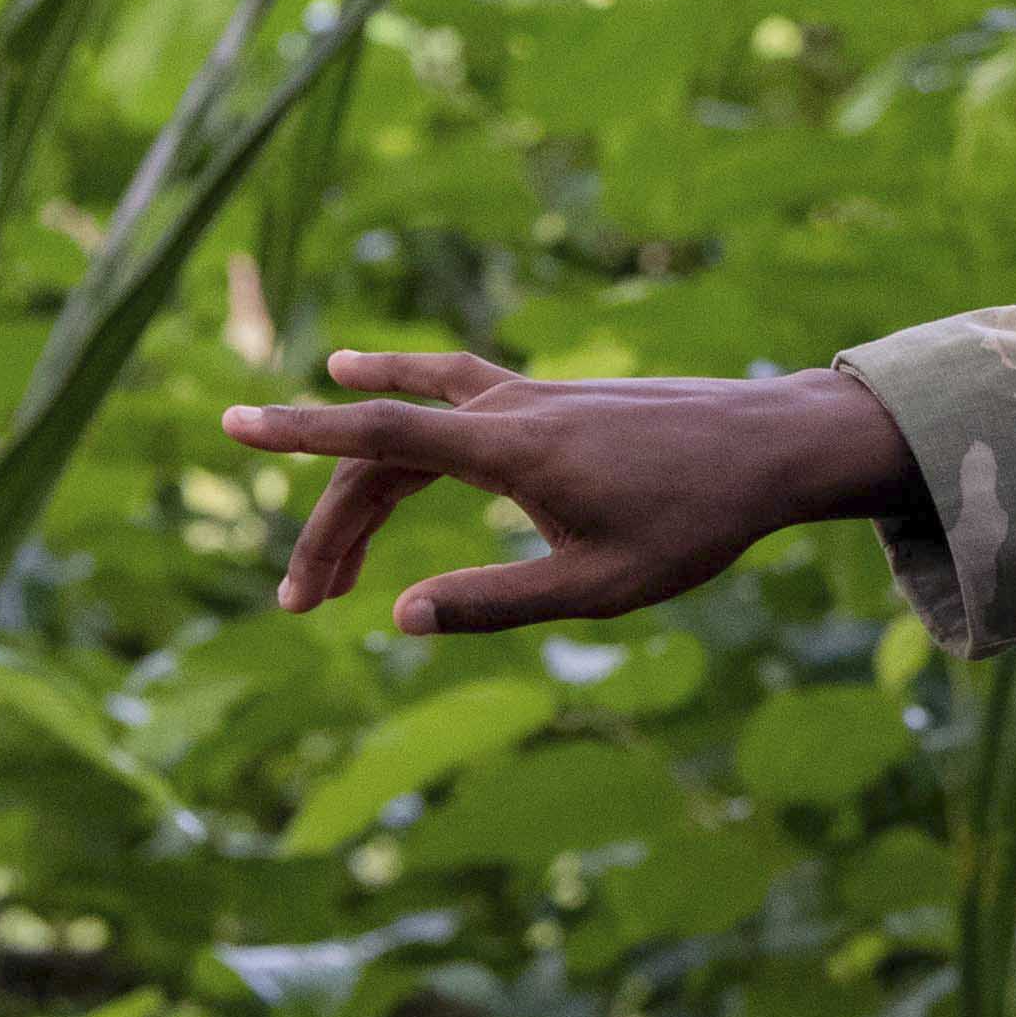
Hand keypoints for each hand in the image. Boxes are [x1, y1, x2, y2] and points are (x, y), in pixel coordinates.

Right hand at [223, 349, 921, 631]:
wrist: (780, 446)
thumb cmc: (701, 521)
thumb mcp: (604, 585)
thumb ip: (499, 602)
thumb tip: (401, 617)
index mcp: (516, 448)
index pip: (384, 434)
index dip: (302, 432)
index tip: (234, 421)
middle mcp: (515, 409)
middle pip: (388, 453)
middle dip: (332, 525)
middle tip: (300, 600)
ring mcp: (536, 399)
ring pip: (420, 430)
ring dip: (367, 489)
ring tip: (327, 564)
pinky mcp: (557, 403)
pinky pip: (460, 405)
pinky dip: (411, 430)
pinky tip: (388, 446)